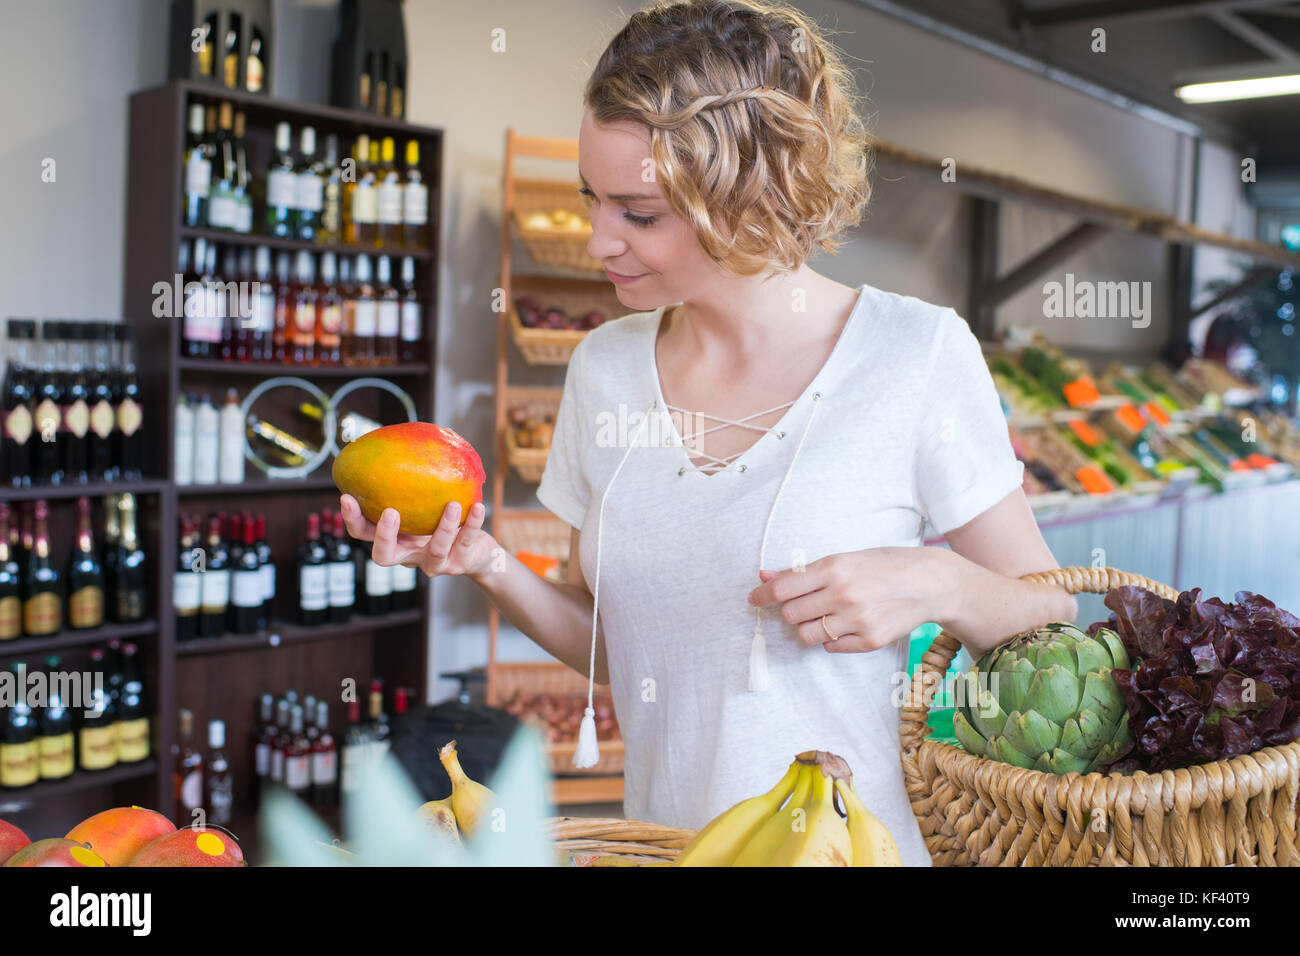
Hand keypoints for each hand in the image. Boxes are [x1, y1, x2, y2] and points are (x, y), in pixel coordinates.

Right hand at [339, 494, 496, 579]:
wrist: (477, 550)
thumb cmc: (444, 516)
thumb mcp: (425, 499)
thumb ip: (410, 479)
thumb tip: (401, 435)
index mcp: (394, 537)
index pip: (363, 532)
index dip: (352, 518)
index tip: (347, 496)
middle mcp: (408, 554)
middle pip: (384, 556)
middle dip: (384, 536)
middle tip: (390, 512)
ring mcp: (432, 563)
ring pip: (434, 551)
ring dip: (443, 528)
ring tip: (452, 505)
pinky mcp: (458, 564)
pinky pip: (464, 543)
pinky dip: (472, 524)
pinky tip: (478, 507)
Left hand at [745, 547, 955, 652]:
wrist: (930, 583)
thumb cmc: (883, 565)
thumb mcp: (844, 559)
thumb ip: (803, 572)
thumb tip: (765, 577)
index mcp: (834, 568)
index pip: (783, 589)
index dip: (762, 596)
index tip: (754, 599)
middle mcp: (844, 594)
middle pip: (790, 615)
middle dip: (791, 611)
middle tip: (805, 604)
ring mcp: (857, 620)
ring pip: (806, 635)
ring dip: (809, 627)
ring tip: (827, 614)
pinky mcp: (869, 641)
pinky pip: (830, 647)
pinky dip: (832, 638)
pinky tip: (847, 624)